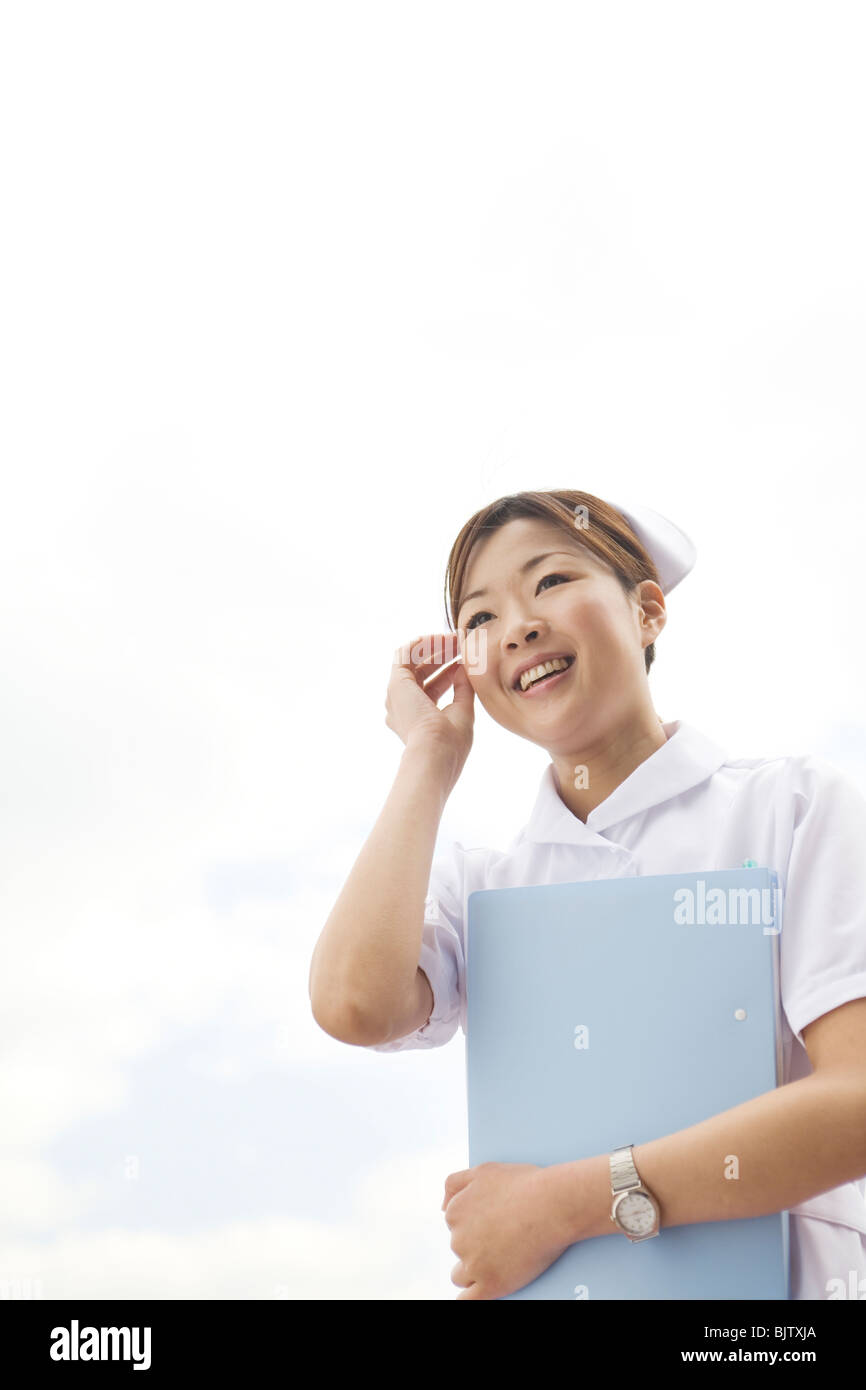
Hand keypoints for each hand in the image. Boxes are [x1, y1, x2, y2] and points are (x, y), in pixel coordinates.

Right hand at [385, 632, 474, 769]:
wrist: (434, 753)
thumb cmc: (450, 743)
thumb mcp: (462, 713)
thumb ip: (462, 690)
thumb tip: (462, 669)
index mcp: (416, 718)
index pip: (432, 687)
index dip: (450, 671)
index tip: (466, 660)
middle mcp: (402, 706)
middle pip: (422, 672)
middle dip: (442, 656)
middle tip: (461, 644)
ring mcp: (397, 695)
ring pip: (413, 661)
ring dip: (433, 647)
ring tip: (454, 639)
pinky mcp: (396, 684)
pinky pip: (404, 655)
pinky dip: (421, 644)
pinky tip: (439, 638)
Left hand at [441, 1161, 574, 1300]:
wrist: (553, 1205)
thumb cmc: (524, 1185)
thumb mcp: (483, 1170)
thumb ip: (455, 1184)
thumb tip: (442, 1206)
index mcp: (455, 1213)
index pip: (456, 1226)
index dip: (475, 1226)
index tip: (492, 1225)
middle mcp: (458, 1239)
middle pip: (460, 1249)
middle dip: (477, 1246)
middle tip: (503, 1240)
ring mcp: (473, 1264)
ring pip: (462, 1275)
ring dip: (474, 1272)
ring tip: (496, 1264)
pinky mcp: (490, 1285)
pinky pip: (468, 1300)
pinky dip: (471, 1297)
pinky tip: (481, 1290)